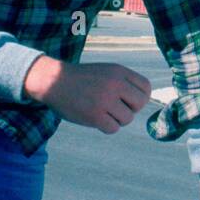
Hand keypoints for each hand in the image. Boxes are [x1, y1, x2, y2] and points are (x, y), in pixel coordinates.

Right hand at [22, 57, 150, 133]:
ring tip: (104, 113)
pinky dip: (106, 127)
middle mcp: (115, 84)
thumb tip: (142, 101)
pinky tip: (96, 119)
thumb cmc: (82, 79)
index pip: (146, 87)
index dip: (140, 97)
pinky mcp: (94, 116)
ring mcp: (105, 100)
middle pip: (140, 104)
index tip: (129, 101)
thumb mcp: (106, 71)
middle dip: (131, 109)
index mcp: (119, 71)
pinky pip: (113, 128)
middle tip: (117, 109)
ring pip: (127, 119)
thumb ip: (124, 82)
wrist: (53, 81)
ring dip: (117, 120)